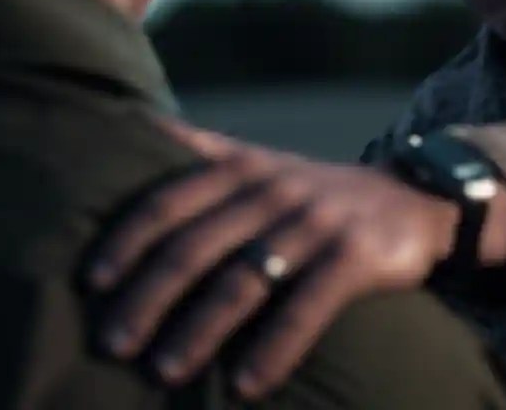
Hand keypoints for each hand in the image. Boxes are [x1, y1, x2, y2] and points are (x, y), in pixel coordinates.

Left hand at [85, 119, 461, 399]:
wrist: (414, 199)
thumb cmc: (314, 192)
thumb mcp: (259, 161)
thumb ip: (200, 149)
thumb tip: (129, 121)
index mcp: (240, 167)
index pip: (169, 200)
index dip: (127, 239)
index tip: (91, 282)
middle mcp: (272, 189)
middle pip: (195, 246)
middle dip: (147, 297)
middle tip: (111, 343)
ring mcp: (315, 222)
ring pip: (244, 280)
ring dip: (199, 331)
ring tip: (164, 372)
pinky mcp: (356, 256)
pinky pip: (308, 308)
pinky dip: (275, 349)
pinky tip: (247, 386)